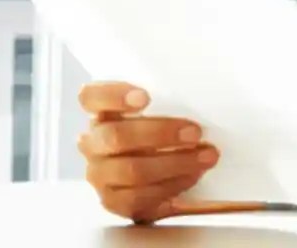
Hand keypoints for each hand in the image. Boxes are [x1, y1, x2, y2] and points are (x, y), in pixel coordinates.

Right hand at [78, 81, 220, 223]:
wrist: (157, 174)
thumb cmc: (161, 132)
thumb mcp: (160, 111)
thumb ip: (166, 102)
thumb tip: (198, 97)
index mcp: (100, 112)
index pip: (90, 97)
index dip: (113, 96)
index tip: (145, 97)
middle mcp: (93, 143)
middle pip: (115, 136)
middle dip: (160, 134)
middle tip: (195, 132)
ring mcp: (100, 174)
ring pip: (131, 170)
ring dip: (175, 163)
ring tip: (206, 156)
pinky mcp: (114, 201)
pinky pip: (140, 197)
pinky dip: (172, 186)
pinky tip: (193, 176)